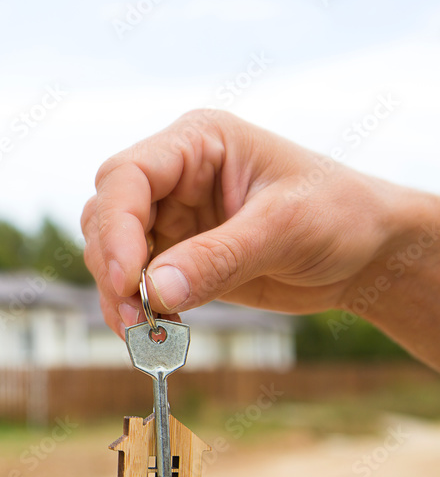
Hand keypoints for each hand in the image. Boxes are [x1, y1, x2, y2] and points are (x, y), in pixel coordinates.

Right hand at [81, 110, 437, 335]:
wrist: (368, 253)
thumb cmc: (340, 215)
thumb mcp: (284, 230)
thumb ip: (217, 259)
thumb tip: (153, 292)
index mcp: (198, 143)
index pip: (128, 176)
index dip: (116, 227)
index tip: (127, 280)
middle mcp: (174, 175)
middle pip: (107, 215)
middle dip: (112, 268)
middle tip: (132, 320)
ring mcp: (171, 216)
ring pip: (112, 251)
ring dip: (118, 295)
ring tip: (145, 334)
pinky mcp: (175, 255)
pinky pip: (135, 282)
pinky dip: (136, 309)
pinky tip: (157, 332)